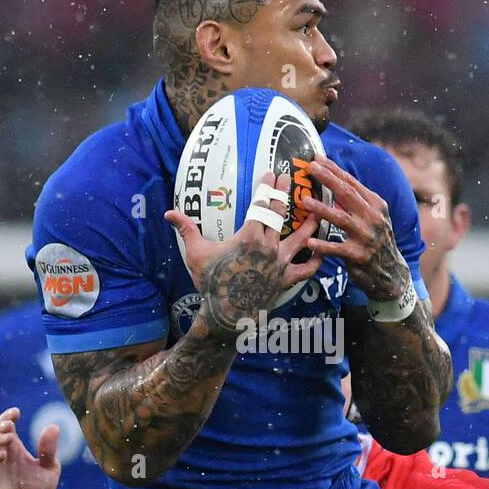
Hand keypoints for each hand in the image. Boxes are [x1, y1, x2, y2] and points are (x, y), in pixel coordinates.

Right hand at [165, 171, 322, 334]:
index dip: (268, 188)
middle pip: (281, 216)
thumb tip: (169, 213)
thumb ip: (186, 230)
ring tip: (317, 213)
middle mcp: (269, 247)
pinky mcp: (285, 280)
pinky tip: (319, 253)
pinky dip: (314, 261)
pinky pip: (306, 270)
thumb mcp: (196, 254)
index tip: (273, 174)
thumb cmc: (211, 283)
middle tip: (291, 181)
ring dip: (310, 224)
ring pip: (301, 239)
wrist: (226, 314)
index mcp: (250, 236)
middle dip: (286, 195)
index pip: (262, 205)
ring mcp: (280, 264)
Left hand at [300, 156, 409, 301]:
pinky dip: (323, 245)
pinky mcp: (359, 256)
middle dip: (328, 179)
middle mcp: (373, 218)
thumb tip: (335, 179)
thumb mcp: (374, 217)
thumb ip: (357, 201)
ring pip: (341, 219)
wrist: (391, 272)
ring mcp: (367, 237)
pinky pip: (337, 248)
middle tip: (310, 168)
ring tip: (304, 201)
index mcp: (375, 204)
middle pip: (347, 194)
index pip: (352, 183)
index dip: (334, 170)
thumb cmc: (375, 241)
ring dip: (321, 209)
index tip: (317, 159)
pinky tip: (309, 242)